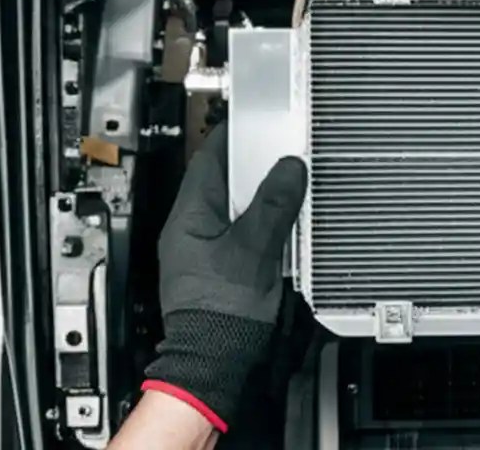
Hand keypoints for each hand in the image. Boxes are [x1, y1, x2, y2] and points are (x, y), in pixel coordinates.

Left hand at [142, 125, 306, 432]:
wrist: (215, 360)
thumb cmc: (220, 312)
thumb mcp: (254, 248)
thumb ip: (273, 205)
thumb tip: (289, 169)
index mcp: (189, 215)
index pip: (209, 158)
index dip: (234, 135)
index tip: (257, 119)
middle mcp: (192, 228)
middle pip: (225, 181)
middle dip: (255, 166)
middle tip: (283, 152)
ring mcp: (206, 249)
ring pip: (236, 207)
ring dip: (262, 197)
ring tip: (289, 187)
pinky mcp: (222, 268)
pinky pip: (244, 232)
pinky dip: (264, 223)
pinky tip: (285, 226)